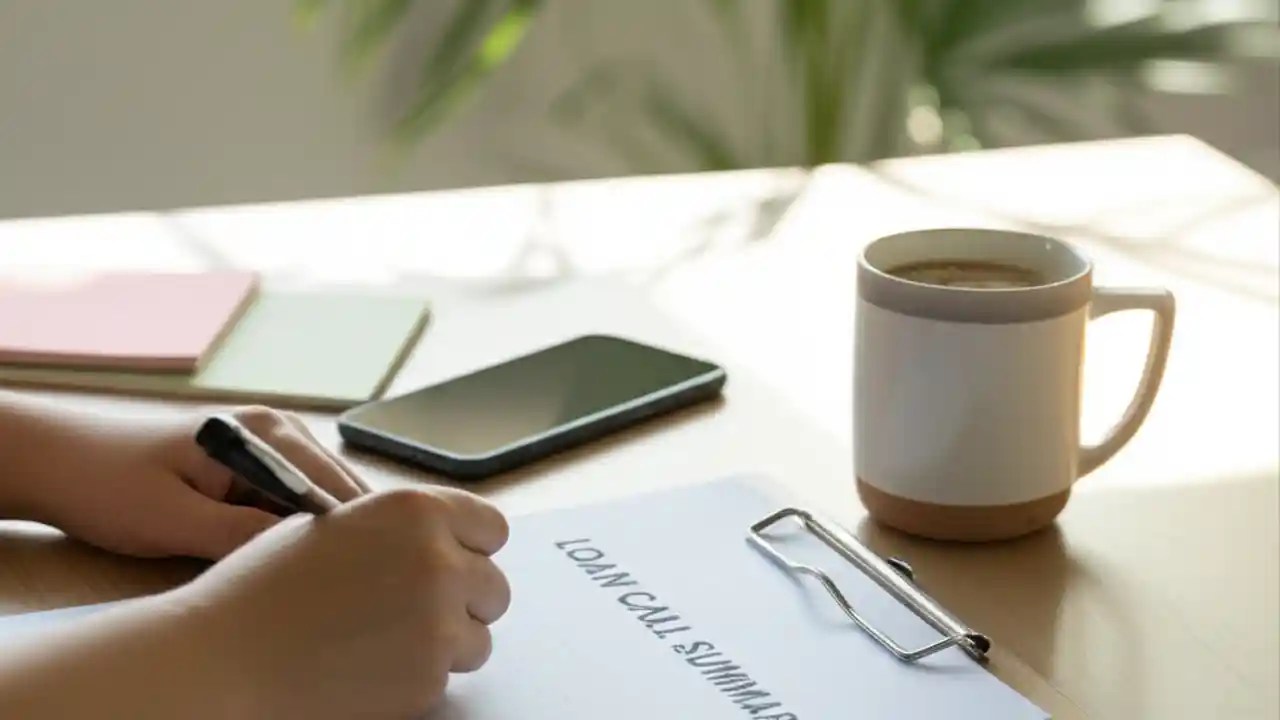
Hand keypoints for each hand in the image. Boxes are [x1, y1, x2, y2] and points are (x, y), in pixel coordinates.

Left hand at [21, 404, 368, 559]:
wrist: (59, 462)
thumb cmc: (108, 485)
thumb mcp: (174, 521)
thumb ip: (242, 535)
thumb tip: (304, 555)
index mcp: (265, 433)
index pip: (331, 487)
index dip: (347, 531)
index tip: (352, 572)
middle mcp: (277, 429)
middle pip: (335, 488)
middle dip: (341, 531)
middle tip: (343, 578)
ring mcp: (267, 444)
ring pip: (316, 496)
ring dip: (316, 531)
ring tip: (321, 571)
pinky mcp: (252, 464)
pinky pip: (290, 499)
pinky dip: (294, 527)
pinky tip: (290, 556)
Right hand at [178, 486, 510, 717]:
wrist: (225, 658)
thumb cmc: (264, 588)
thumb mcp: (332, 526)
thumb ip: (396, 529)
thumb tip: (438, 541)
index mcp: (416, 511)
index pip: (491, 527)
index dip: (469, 547)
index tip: (452, 562)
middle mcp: (439, 561)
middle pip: (494, 586)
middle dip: (463, 600)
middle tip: (413, 611)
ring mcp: (439, 624)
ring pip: (479, 638)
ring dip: (445, 643)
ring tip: (385, 642)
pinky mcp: (428, 679)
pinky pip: (446, 678)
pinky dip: (418, 678)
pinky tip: (369, 668)